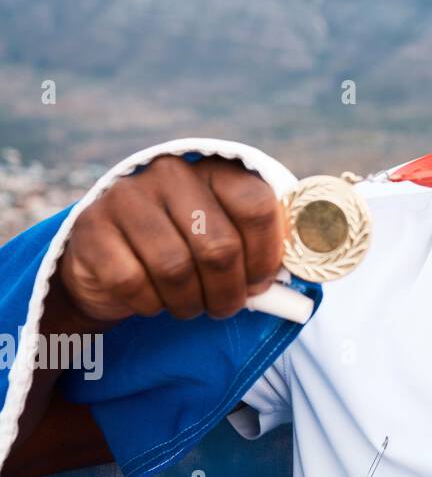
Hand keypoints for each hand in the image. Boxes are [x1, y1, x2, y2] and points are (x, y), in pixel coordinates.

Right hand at [57, 156, 283, 322]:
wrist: (108, 260)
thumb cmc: (184, 249)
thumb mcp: (225, 237)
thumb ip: (260, 247)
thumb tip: (295, 271)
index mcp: (214, 169)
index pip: (257, 206)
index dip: (266, 254)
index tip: (261, 282)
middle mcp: (171, 174)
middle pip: (219, 246)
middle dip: (229, 292)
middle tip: (226, 307)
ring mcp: (127, 197)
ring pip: (176, 269)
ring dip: (190, 303)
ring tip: (190, 305)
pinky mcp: (91, 228)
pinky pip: (133, 283)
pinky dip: (149, 305)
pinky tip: (152, 300)